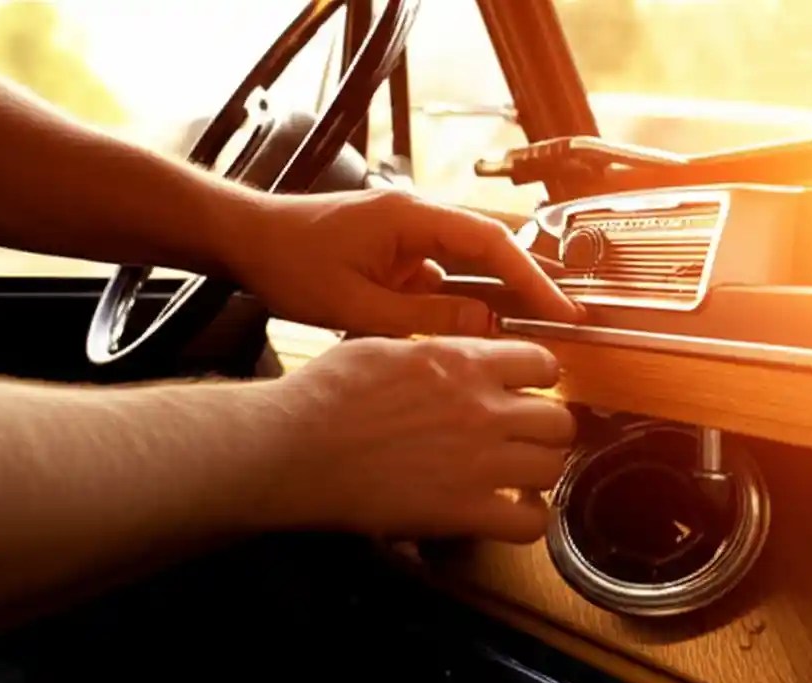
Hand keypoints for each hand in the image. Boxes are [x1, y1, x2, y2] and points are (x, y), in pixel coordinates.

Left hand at [231, 189, 582, 335]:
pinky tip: (474, 336)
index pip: (490, 241)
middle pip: (490, 247)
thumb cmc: (289, 263)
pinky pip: (442, 276)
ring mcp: (407, 234)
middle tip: (564, 319)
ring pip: (468, 264)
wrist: (247, 240)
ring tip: (530, 332)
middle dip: (528, 283)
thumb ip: (423, 320)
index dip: (532, 275)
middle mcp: (417, 217)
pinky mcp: (397, 253)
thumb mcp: (355, 305)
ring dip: (497, 295)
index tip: (559, 307)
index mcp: (410, 217)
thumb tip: (485, 329)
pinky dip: (462, 303)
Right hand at [260, 336, 574, 542]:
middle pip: (558, 421)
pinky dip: (527, 521)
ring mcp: (478, 461)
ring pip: (552, 468)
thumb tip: (450, 351)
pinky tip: (506, 513)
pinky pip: (531, 523)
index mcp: (462, 363)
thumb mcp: (382, 345)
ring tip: (516, 479)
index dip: (537, 382)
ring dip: (538, 475)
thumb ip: (431, 349)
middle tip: (522, 441)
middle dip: (543, 432)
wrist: (293, 446)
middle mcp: (481, 408)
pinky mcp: (464, 510)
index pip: (543, 364)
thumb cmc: (323, 395)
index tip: (525, 394)